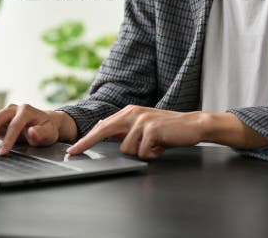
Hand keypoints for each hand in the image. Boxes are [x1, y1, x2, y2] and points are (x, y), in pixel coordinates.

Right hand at [0, 104, 62, 155]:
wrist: (44, 123)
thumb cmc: (47, 129)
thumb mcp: (50, 133)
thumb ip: (42, 133)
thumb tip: (32, 131)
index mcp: (26, 111)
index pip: (15, 124)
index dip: (8, 138)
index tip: (3, 152)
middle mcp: (12, 110)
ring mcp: (2, 114)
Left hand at [66, 105, 206, 159]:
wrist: (194, 125)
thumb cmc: (168, 129)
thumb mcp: (144, 126)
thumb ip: (126, 129)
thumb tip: (105, 131)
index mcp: (129, 112)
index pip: (103, 126)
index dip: (87, 138)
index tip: (74, 149)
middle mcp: (133, 113)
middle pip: (104, 130)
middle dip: (88, 143)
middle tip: (74, 153)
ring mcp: (142, 120)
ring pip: (126, 149)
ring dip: (140, 153)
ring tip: (154, 147)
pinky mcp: (152, 130)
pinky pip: (142, 153)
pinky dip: (152, 155)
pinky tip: (161, 148)